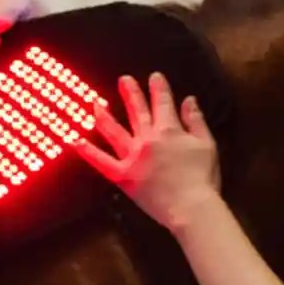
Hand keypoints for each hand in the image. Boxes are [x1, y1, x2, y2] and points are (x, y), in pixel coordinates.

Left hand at [73, 72, 221, 231]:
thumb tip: (189, 100)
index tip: (154, 77)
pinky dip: (88, 152)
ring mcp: (133, 157)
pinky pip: (102, 162)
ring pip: (114, 131)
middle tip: (123, 80)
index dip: (158, 88)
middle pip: (137, 111)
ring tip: (95, 104)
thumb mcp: (207, 144)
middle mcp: (148, 139)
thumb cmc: (202, 178)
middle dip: (130, 93)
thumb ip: (196, 120)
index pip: (163, 103)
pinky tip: (76, 142)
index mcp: (169, 130)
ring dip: (104, 115)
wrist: (191, 206)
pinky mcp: (123, 176)